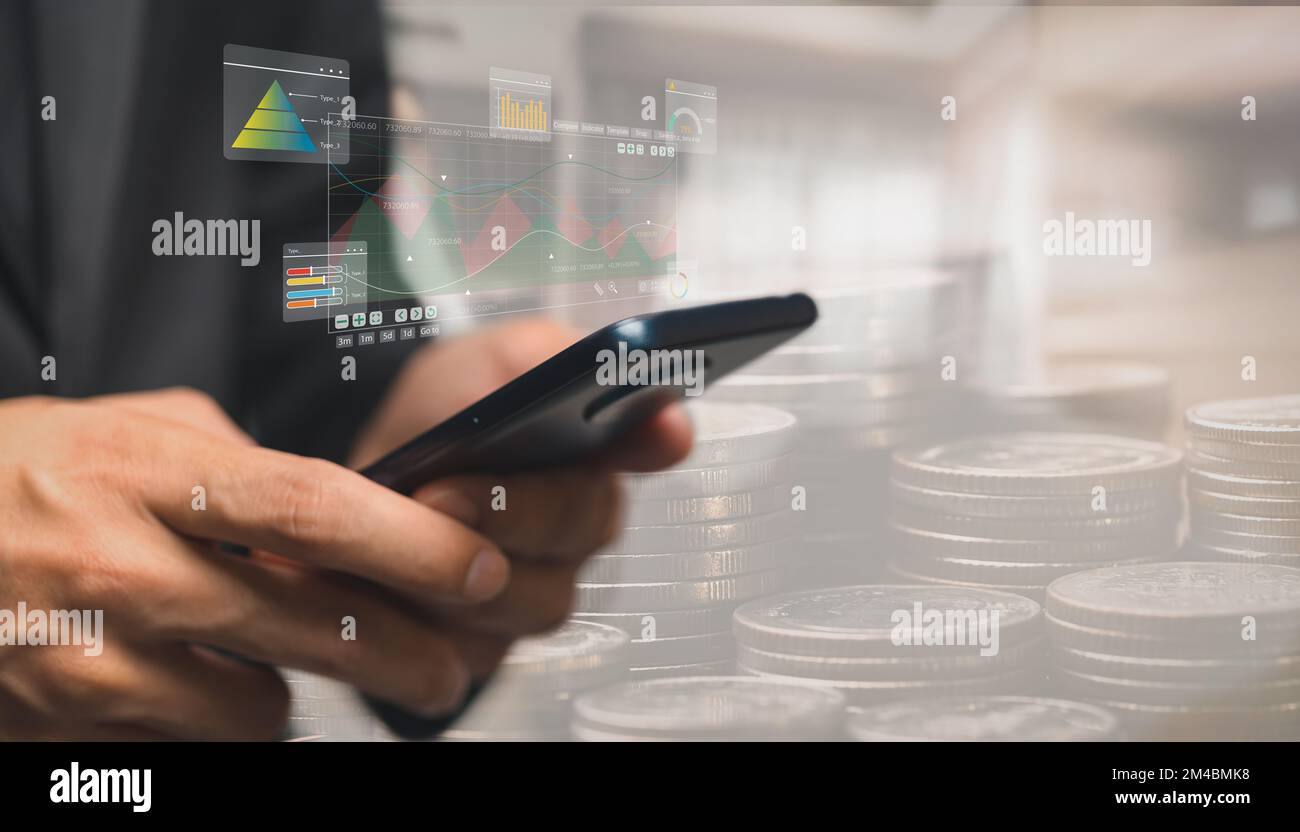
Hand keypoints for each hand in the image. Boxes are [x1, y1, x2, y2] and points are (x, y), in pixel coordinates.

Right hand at [0, 381, 686, 738]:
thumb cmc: (19, 474)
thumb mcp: (128, 429)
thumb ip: (235, 461)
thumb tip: (331, 505)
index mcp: (148, 475)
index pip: (312, 508)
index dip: (411, 544)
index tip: (476, 569)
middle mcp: (123, 568)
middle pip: (312, 624)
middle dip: (406, 656)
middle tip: (445, 668)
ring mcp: (91, 660)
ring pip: (258, 711)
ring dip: (297, 697)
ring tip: (289, 666)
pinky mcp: (69, 726)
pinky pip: (190, 747)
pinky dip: (220, 726)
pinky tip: (209, 690)